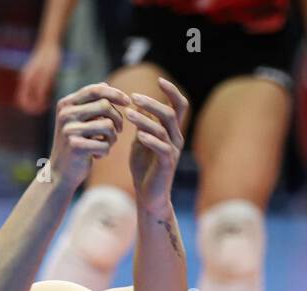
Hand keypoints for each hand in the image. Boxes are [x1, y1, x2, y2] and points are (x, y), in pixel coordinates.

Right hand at [16, 43, 61, 114]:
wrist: (50, 43)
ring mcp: (30, 77)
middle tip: (47, 105)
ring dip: (39, 99)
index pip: (22, 101)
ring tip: (50, 96)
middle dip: (35, 105)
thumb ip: (42, 88)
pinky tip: (51, 89)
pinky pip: (35, 89)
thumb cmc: (50, 58)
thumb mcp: (48, 74)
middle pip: (26, 100)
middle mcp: (26, 80)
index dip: (31, 108)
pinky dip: (42, 93)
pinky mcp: (35, 74)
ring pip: (31, 95)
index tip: (42, 108)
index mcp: (27, 80)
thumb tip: (39, 101)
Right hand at [48, 82, 131, 189]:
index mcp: (66, 104)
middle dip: (117, 119)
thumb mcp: (78, 121)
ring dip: (113, 137)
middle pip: (105, 106)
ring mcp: (69, 130)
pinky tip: (97, 156)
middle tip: (118, 131)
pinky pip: (104, 145)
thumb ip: (90, 103)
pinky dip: (106, 151)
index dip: (115, 93)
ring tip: (106, 145)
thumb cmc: (75, 144)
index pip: (95, 89)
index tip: (128, 101)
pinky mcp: (76, 147)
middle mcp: (66, 114)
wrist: (60, 173)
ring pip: (108, 125)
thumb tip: (105, 84)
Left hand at [125, 77, 186, 211]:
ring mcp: (172, 151)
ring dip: (145, 120)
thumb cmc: (144, 169)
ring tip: (128, 115)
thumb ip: (142, 125)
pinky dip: (150, 139)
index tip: (159, 79)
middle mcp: (176, 139)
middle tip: (133, 97)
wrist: (149, 196)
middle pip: (170, 113)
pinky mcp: (167, 164)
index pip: (179, 106)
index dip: (172, 91)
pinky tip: (138, 135)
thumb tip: (138, 106)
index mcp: (171, 131)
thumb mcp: (141, 142)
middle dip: (152, 103)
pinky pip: (162, 148)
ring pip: (163, 129)